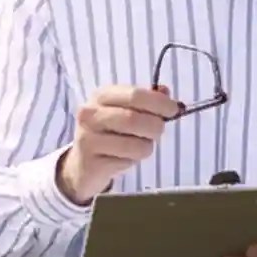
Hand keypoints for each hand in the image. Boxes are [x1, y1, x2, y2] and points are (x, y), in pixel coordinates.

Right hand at [55, 84, 180, 204]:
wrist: (82, 164)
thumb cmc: (111, 132)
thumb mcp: (127, 110)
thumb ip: (148, 100)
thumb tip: (166, 92)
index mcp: (101, 95)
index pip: (136, 95)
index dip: (160, 103)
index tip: (174, 109)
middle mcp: (90, 114)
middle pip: (135, 119)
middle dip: (156, 127)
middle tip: (158, 131)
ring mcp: (87, 139)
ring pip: (137, 145)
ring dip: (147, 146)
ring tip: (138, 145)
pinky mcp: (91, 163)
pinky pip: (128, 162)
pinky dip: (134, 160)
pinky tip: (123, 157)